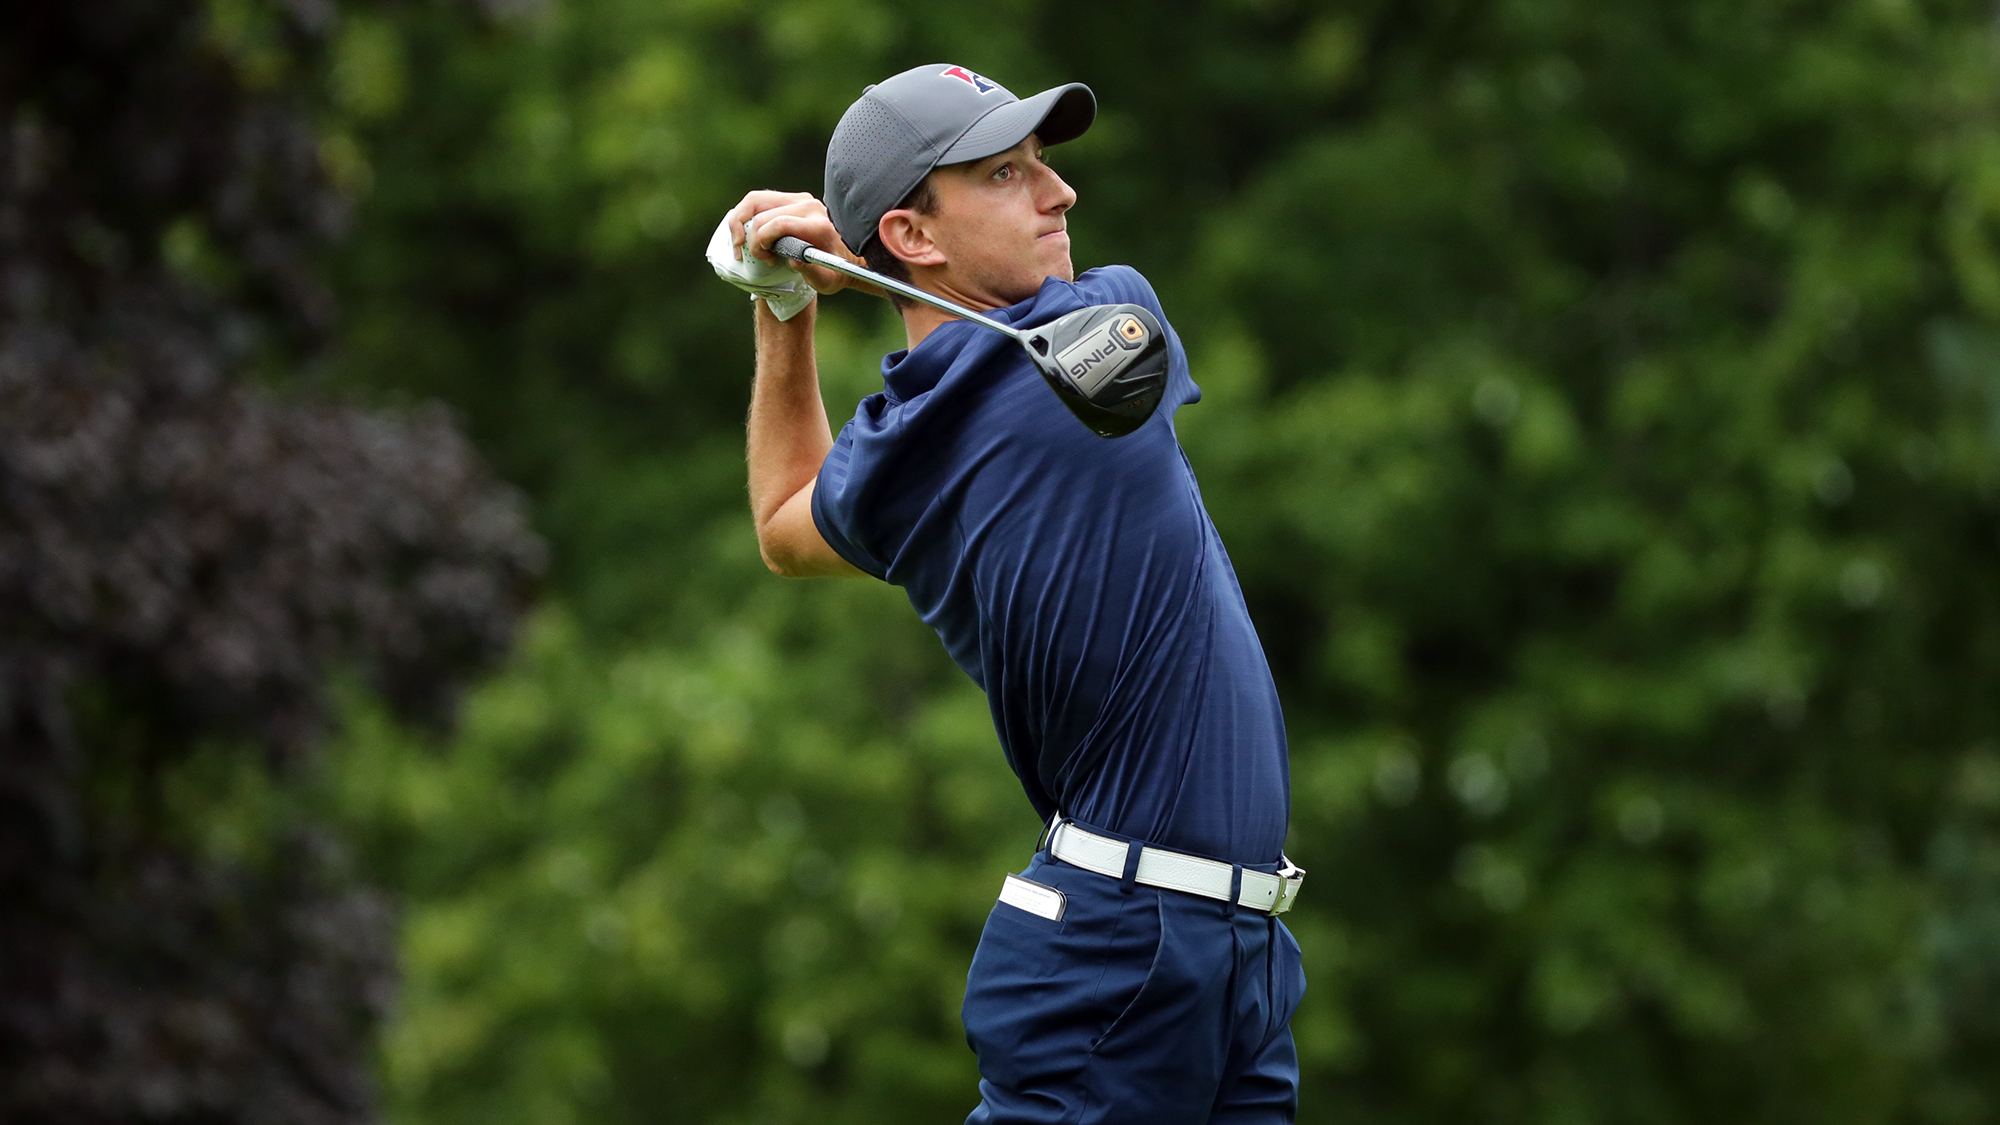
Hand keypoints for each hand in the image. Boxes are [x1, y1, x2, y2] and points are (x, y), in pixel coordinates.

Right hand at [726, 191, 881, 297]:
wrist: (848, 255)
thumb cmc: (836, 271)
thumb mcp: (827, 281)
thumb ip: (812, 273)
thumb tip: (793, 260)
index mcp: (818, 225)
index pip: (779, 223)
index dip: (761, 241)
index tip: (765, 259)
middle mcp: (808, 205)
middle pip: (762, 213)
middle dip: (752, 238)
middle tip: (760, 258)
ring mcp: (799, 198)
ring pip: (755, 200)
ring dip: (741, 221)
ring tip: (741, 243)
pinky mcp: (791, 198)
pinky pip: (759, 200)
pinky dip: (746, 215)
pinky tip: (746, 233)